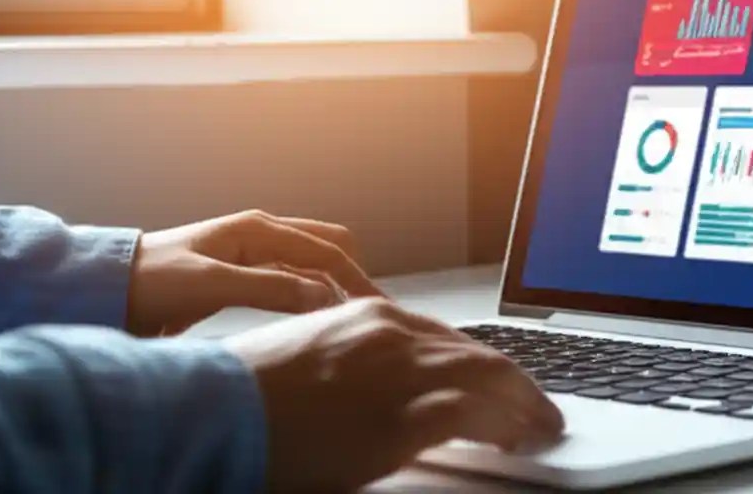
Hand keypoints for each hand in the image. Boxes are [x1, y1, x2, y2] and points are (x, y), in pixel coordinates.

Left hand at [126, 209, 384, 335]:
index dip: (355, 281)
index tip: (377, 313)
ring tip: (351, 324)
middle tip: (368, 317)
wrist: (105, 288)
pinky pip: (291, 282)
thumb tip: (325, 296)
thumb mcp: (211, 285)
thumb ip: (269, 288)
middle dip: (352, 277)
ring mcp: (253, 254)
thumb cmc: (152, 282)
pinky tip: (317, 323)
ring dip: (333, 288)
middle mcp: (262, 235)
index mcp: (258, 229)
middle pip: (329, 247)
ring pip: (312, 265)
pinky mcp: (242, 276)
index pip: (327, 251)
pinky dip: (311, 297)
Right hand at [225, 298, 564, 491]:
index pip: (442, 334)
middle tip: (533, 402)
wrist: (211, 411)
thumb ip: (351, 366)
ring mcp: (400, 371)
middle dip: (510, 379)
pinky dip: (508, 424)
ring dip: (523, 402)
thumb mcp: (305, 360)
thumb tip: (373, 389)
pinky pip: (476, 414)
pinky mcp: (403, 416)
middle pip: (474, 352)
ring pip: (488, 377)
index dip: (477, 360)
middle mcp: (390, 333)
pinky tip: (521, 437)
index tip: (495, 378)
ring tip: (541, 422)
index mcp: (365, 314)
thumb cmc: (243, 394)